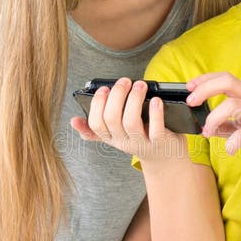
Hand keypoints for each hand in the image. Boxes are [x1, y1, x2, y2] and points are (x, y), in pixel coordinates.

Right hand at [70, 78, 184, 163]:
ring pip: (130, 122)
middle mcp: (123, 142)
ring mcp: (141, 144)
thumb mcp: (117, 135)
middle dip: (117, 95)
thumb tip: (73, 121)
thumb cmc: (140, 138)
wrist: (166, 159)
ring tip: (140, 85)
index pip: (96, 123)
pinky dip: (155, 113)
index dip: (98, 104)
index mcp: (111, 137)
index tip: (104, 88)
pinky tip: (156, 100)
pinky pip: (155, 129)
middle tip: (125, 81)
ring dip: (134, 99)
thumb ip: (97, 128)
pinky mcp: (159, 143)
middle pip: (112, 118)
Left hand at [187, 72, 240, 172]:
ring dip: (213, 118)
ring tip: (208, 131)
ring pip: (232, 104)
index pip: (225, 77)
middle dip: (205, 90)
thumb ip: (226, 125)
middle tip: (191, 103)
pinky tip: (229, 149)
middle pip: (227, 82)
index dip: (205, 79)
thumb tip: (205, 127)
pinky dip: (231, 143)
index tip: (189, 87)